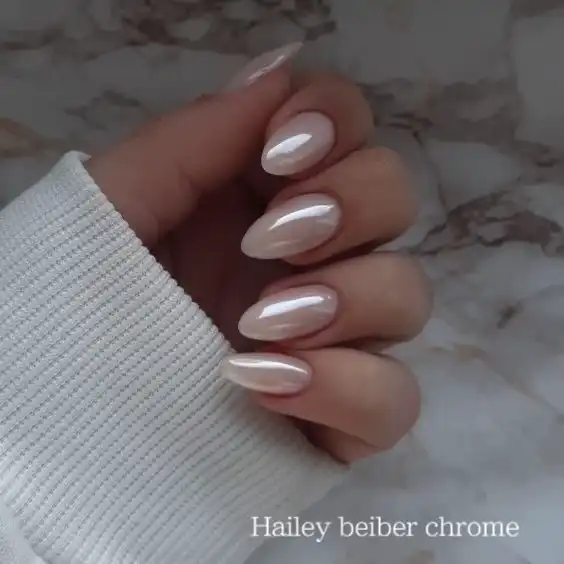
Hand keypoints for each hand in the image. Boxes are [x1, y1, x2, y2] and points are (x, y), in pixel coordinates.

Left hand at [87, 45, 430, 462]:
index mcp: (268, 196)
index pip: (348, 127)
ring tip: (260, 323)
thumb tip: (279, 70)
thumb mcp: (122, 201)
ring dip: (348, 298)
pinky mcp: (344, 410)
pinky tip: (271, 385)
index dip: (335, 123)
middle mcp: (315, 255)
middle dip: (347, 208)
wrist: (70, 404)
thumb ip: (196, 133)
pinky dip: (348, 388)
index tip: (278, 155)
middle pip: (395, 199)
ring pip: (409, 295)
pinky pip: (395, 399)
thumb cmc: (87, 295)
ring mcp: (338, 334)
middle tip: (268, 241)